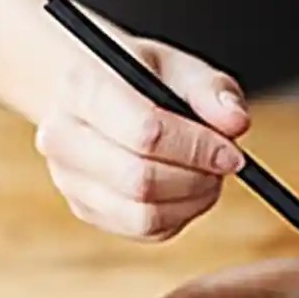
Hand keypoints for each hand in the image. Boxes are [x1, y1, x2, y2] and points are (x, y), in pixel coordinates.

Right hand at [35, 37, 249, 240]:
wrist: (100, 91)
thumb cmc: (145, 77)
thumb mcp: (182, 67)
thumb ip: (212, 91)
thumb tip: (236, 124)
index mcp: (81, 88)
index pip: (145, 132)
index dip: (198, 148)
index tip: (232, 152)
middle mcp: (63, 137)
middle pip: (140, 180)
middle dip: (197, 177)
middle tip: (226, 164)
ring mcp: (69, 179)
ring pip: (143, 214)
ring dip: (192, 199)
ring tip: (208, 173)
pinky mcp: (86, 209)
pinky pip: (143, 230)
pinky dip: (179, 214)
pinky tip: (188, 187)